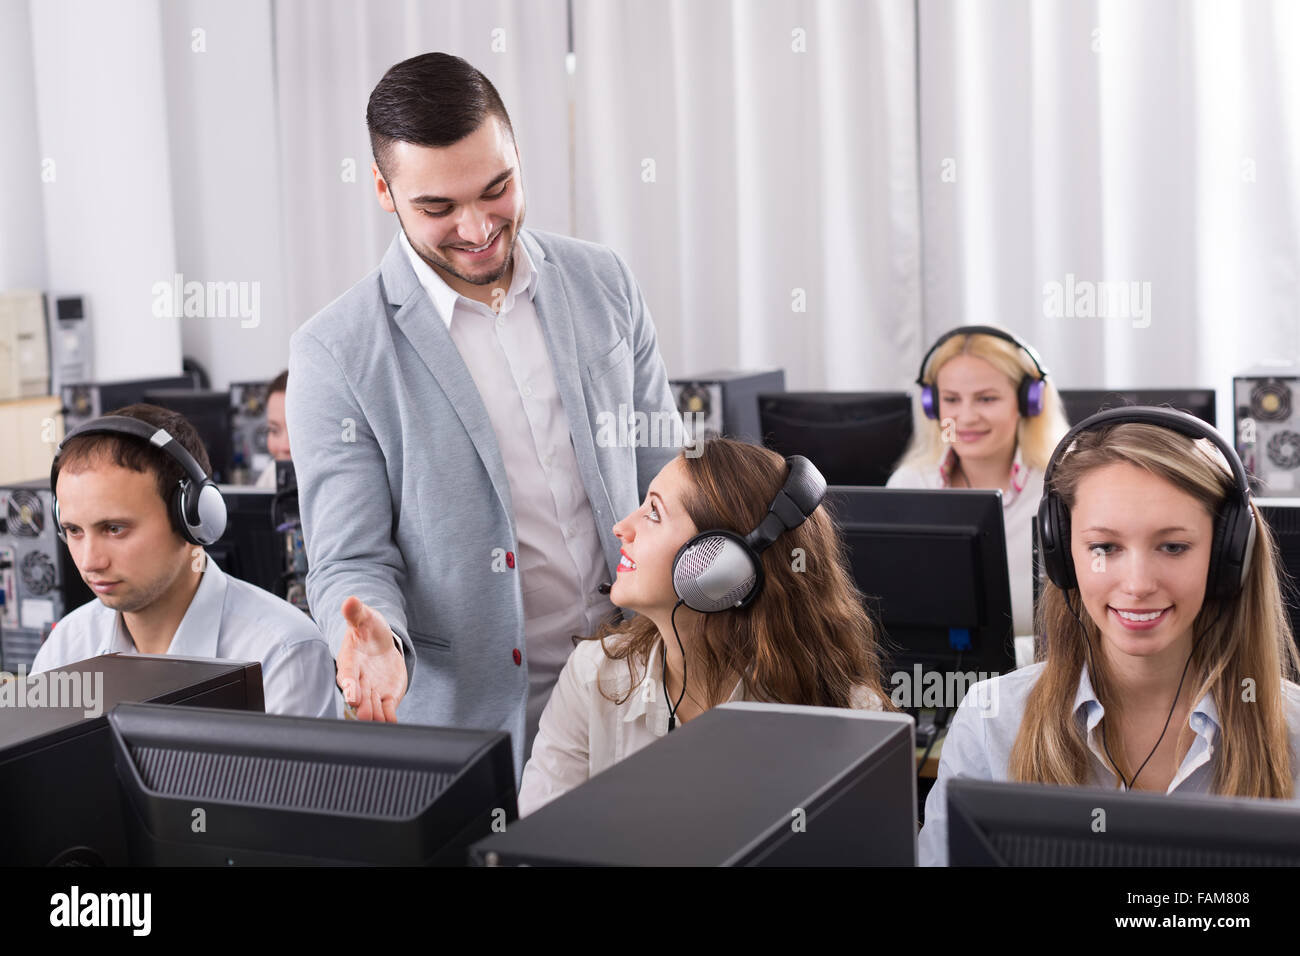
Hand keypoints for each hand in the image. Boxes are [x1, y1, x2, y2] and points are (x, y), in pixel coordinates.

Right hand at [336, 596, 406, 721]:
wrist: (380, 643)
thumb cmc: (368, 630)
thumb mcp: (365, 618)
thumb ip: (357, 613)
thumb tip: (350, 600)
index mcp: (350, 663)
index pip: (348, 677)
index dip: (350, 687)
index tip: (352, 696)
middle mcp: (359, 681)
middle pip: (359, 698)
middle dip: (362, 707)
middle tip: (365, 713)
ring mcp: (372, 692)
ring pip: (372, 708)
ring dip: (375, 716)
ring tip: (381, 720)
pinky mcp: (386, 698)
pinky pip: (387, 712)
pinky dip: (390, 719)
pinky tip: (393, 724)